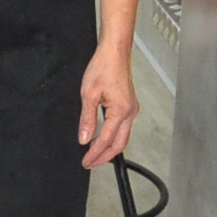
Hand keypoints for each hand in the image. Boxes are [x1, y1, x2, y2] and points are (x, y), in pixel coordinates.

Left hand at [77, 43, 137, 169]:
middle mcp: (130, 113)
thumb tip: (84, 139)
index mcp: (121, 112)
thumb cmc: (102, 68)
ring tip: (94, 154)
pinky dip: (112, 137)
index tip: (85, 162)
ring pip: (123, 137)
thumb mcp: (88, 94)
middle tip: (90, 163)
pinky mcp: (129, 105)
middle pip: (120, 144)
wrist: (114, 53)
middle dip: (105, 157)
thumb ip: (87, 119)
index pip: (106, 140)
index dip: (94, 153)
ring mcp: (131, 109)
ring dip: (109, 148)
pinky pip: (123, 128)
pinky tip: (102, 138)